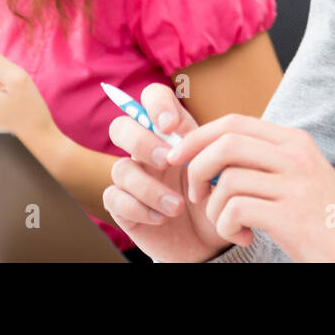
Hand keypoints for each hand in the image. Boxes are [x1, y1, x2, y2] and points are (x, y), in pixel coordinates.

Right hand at [102, 83, 234, 261]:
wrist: (212, 237)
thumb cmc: (218, 195)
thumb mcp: (221, 167)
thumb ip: (210, 147)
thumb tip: (192, 137)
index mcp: (171, 132)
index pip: (152, 97)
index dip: (156, 104)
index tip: (171, 126)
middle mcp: (147, 150)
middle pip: (120, 127)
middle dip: (141, 142)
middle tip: (169, 162)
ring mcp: (132, 177)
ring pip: (119, 168)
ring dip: (150, 188)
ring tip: (178, 206)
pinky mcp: (123, 206)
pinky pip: (113, 198)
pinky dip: (140, 208)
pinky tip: (162, 218)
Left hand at [167, 114, 334, 262]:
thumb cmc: (315, 210)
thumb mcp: (295, 171)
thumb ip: (261, 156)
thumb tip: (208, 148)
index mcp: (293, 140)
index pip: (234, 123)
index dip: (198, 137)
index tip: (177, 157)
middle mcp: (295, 156)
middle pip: (226, 144)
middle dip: (197, 169)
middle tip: (197, 195)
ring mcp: (294, 184)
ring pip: (227, 181)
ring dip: (214, 208)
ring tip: (228, 222)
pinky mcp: (289, 215)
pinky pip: (235, 211)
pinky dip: (227, 226)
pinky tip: (243, 236)